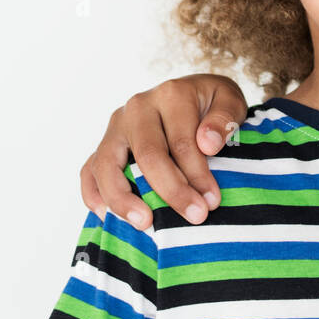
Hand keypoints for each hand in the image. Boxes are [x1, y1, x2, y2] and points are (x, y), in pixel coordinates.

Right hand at [79, 74, 248, 226]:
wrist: (194, 94)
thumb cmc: (213, 103)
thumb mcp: (230, 100)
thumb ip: (224, 118)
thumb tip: (207, 144)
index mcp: (170, 95)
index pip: (181, 141)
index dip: (197, 175)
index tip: (212, 201)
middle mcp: (137, 108)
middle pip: (148, 155)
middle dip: (171, 191)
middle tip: (195, 216)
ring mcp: (116, 127)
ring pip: (107, 164)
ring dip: (124, 199)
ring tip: (145, 224)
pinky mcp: (104, 145)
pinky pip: (88, 171)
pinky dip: (93, 195)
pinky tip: (107, 218)